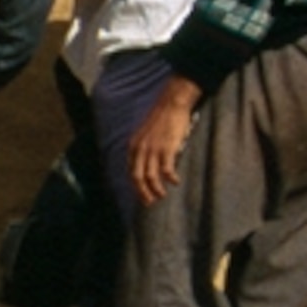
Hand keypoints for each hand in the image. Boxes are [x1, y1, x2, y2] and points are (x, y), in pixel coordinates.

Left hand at [128, 78, 202, 205]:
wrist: (171, 104)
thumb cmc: (161, 119)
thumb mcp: (145, 134)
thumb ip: (143, 148)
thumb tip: (147, 164)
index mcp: (133, 146)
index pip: (130, 171)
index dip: (135, 186)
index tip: (142, 195)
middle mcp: (139, 149)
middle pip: (137, 177)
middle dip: (143, 193)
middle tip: (150, 202)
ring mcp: (152, 149)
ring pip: (151, 177)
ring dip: (156, 189)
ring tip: (162, 195)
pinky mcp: (166, 148)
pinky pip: (166, 170)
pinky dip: (170, 178)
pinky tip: (175, 182)